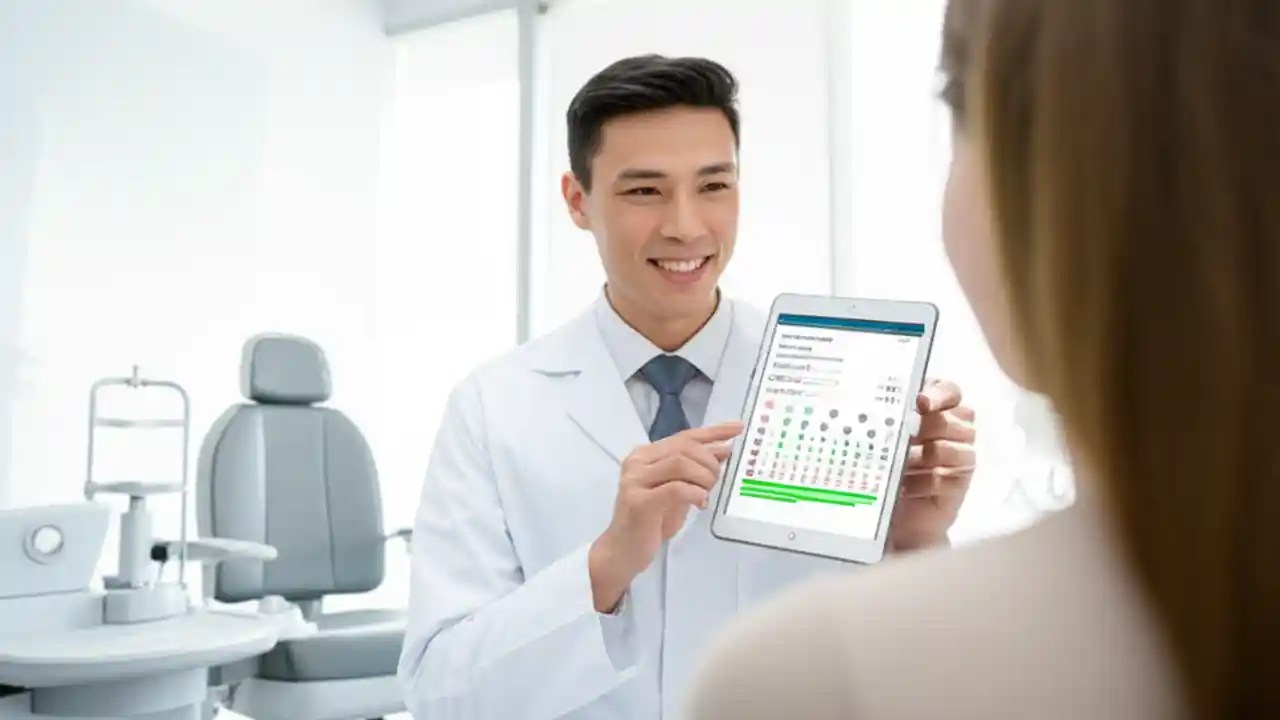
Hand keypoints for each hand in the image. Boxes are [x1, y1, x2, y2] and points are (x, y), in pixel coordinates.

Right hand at [589, 421, 743, 611]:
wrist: (624, 550)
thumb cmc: (652, 521)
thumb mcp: (678, 490)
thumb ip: (694, 471)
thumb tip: (723, 451)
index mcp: (645, 455)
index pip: (684, 436)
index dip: (713, 432)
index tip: (738, 428)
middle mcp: (637, 462)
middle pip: (684, 447)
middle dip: (709, 461)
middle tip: (717, 480)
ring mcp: (635, 480)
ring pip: (680, 463)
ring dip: (703, 476)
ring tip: (707, 492)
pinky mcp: (638, 501)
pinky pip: (676, 488)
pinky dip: (695, 493)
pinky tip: (700, 503)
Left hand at [889, 379, 975, 551]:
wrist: (893, 510)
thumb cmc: (886, 462)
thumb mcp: (884, 434)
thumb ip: (890, 416)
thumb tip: (880, 404)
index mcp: (939, 407)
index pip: (950, 391)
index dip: (938, 394)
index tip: (920, 402)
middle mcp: (956, 427)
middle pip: (949, 419)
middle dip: (923, 429)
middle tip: (902, 438)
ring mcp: (961, 455)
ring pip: (947, 448)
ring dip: (919, 457)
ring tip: (899, 465)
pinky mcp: (960, 482)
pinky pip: (944, 476)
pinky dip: (921, 481)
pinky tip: (904, 486)